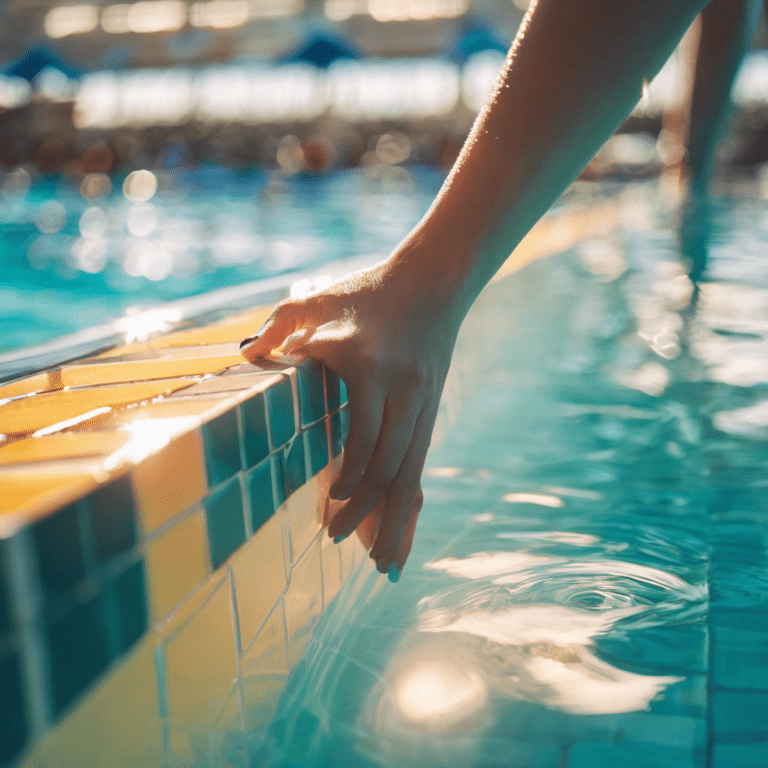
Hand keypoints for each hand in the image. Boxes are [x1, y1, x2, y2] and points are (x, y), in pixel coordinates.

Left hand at [241, 254, 462, 580]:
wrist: (434, 279)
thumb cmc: (367, 289)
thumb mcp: (317, 297)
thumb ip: (279, 325)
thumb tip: (245, 355)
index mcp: (368, 365)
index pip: (364, 436)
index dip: (349, 480)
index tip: (328, 510)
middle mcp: (402, 390)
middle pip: (390, 465)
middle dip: (367, 512)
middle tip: (337, 542)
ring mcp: (422, 403)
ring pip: (411, 473)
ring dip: (396, 521)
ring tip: (384, 566)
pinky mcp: (431, 410)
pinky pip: (420, 465)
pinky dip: (412, 505)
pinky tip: (406, 534)